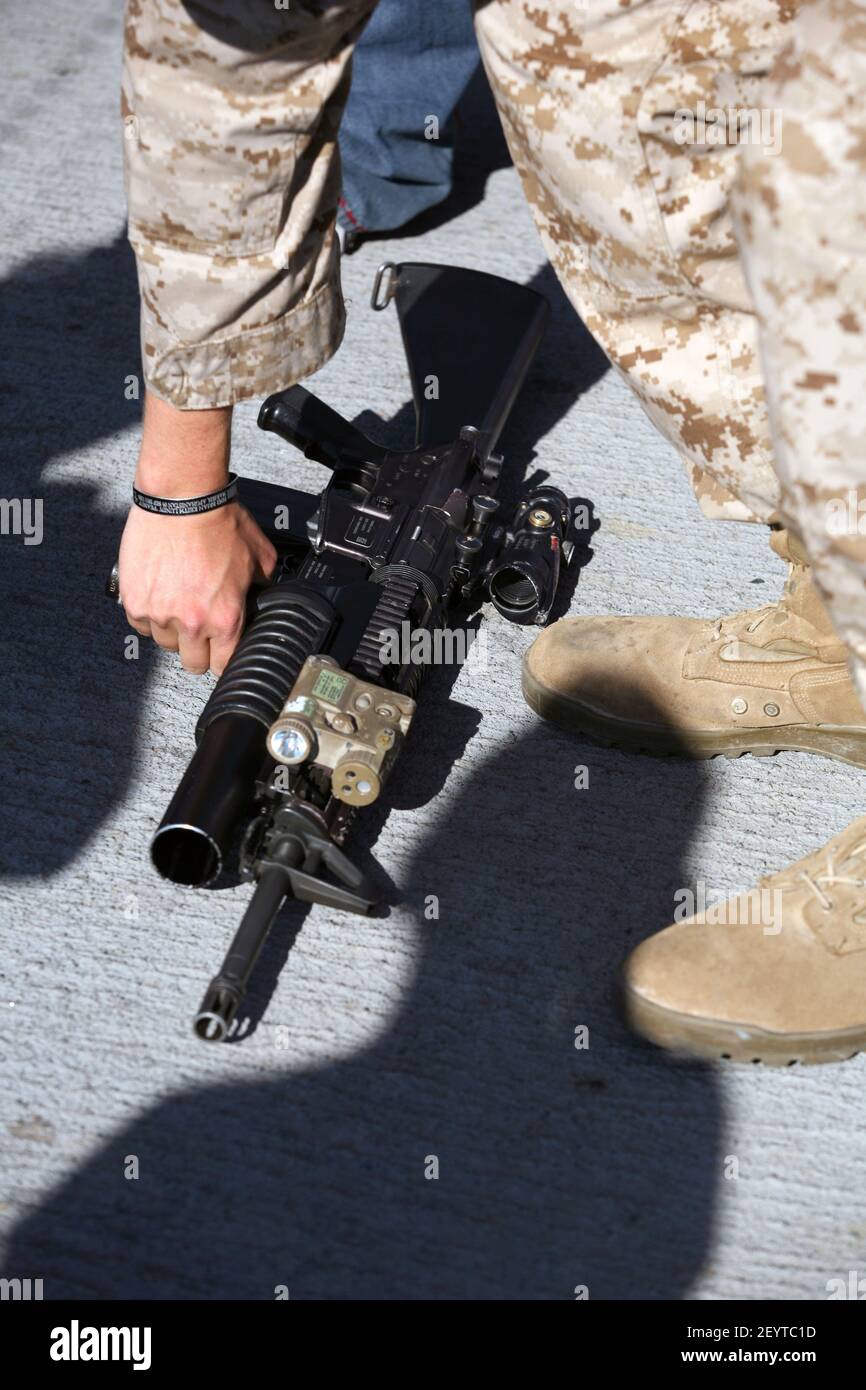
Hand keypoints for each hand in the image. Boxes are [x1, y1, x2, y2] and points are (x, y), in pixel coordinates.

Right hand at [119, 392, 276, 674]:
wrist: (182, 498)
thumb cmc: (218, 521)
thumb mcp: (259, 556)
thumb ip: (264, 584)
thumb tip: (266, 594)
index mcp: (225, 619)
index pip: (223, 666)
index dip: (224, 659)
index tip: (222, 652)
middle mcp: (191, 623)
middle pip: (192, 663)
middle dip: (199, 649)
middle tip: (201, 628)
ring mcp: (159, 614)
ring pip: (165, 644)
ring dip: (172, 631)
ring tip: (180, 605)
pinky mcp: (134, 601)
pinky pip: (141, 624)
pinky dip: (149, 615)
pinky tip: (160, 596)